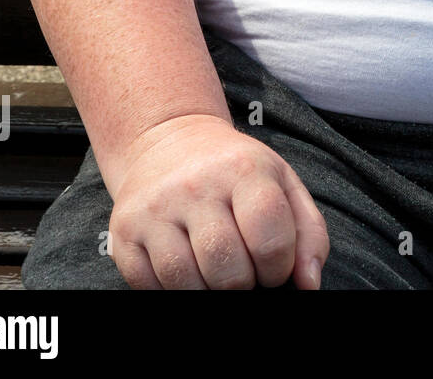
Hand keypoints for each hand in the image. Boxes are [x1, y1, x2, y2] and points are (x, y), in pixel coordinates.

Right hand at [107, 114, 329, 288]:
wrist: (170, 142)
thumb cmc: (236, 171)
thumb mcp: (283, 184)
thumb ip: (308, 233)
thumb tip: (308, 284)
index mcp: (244, 170)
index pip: (270, 240)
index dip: (278, 269)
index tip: (273, 267)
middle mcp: (195, 186)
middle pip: (228, 271)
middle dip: (244, 284)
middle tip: (245, 271)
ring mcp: (154, 209)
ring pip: (187, 283)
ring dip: (209, 290)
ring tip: (217, 269)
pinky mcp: (123, 231)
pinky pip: (150, 286)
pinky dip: (174, 290)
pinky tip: (188, 267)